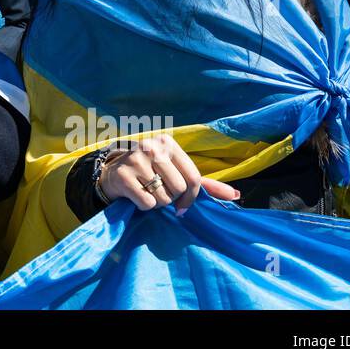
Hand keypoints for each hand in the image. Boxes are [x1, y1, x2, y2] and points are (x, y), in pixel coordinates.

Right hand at [97, 134, 240, 214]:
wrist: (113, 174)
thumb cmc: (152, 174)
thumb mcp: (177, 172)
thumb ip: (206, 185)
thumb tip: (236, 195)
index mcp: (168, 142)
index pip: (194, 178)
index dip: (191, 198)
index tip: (183, 205)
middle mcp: (152, 146)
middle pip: (178, 189)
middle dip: (171, 198)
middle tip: (158, 191)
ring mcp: (135, 159)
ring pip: (163, 198)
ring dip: (157, 202)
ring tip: (147, 191)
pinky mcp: (123, 175)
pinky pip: (147, 203)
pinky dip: (143, 206)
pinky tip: (136, 195)